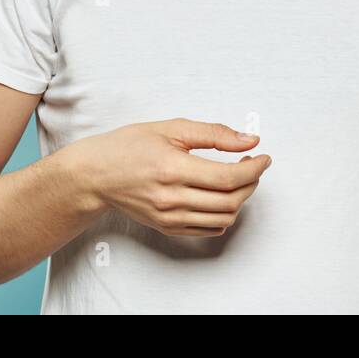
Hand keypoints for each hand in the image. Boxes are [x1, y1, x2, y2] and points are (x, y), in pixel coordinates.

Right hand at [68, 119, 271, 236]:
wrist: (95, 174)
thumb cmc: (128, 146)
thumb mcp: (171, 128)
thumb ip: (214, 134)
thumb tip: (249, 139)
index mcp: (173, 168)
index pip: (228, 177)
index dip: (254, 168)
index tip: (263, 157)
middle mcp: (171, 198)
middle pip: (230, 200)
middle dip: (251, 182)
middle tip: (253, 165)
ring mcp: (169, 217)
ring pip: (223, 218)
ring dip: (240, 199)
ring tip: (238, 178)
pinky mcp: (167, 228)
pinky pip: (208, 229)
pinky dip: (224, 215)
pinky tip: (221, 195)